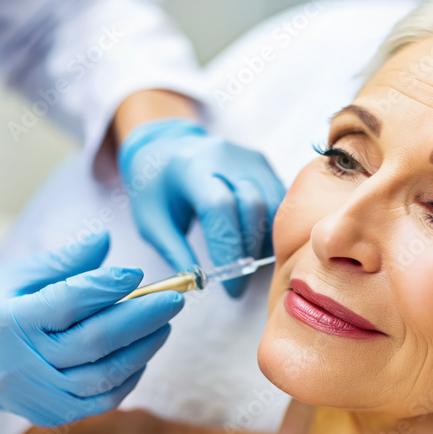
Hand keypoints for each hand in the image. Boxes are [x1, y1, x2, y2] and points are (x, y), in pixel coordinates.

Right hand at [0, 232, 182, 433]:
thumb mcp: (16, 275)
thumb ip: (63, 262)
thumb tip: (105, 241)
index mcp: (3, 322)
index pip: (65, 304)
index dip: (105, 287)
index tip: (138, 272)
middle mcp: (17, 364)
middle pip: (93, 342)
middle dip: (141, 319)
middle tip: (173, 299)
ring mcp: (32, 396)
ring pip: (102, 376)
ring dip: (142, 350)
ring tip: (165, 324)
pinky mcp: (48, 415)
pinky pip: (99, 400)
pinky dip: (129, 377)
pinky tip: (144, 353)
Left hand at [117, 118, 284, 297]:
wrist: (165, 147)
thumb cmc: (155, 188)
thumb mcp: (152, 221)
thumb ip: (176, 252)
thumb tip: (201, 286)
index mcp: (190, 168)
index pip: (219, 208)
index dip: (228, 249)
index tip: (230, 284)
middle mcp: (223, 156)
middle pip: (253, 204)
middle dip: (250, 248)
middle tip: (241, 277)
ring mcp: (248, 158)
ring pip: (274, 203)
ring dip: (267, 239)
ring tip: (250, 260)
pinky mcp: (263, 164)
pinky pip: (281, 199)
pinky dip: (275, 226)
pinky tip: (258, 242)